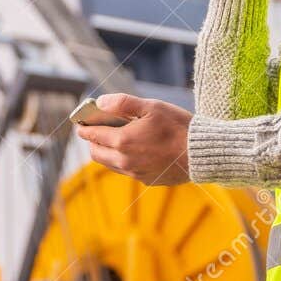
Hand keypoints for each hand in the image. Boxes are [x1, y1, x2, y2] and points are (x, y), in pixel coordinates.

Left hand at [72, 93, 192, 185]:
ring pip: (109, 164)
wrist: (201, 153)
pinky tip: (132, 151)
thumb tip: (101, 102)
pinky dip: (121, 160)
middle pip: (96, 153)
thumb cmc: (178, 127)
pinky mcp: (146, 179)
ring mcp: (135, 172)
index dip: (84, 128)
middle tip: (93, 131)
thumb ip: (123, 103)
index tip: (80, 123)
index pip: (93, 135)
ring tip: (111, 140)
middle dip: (92, 142)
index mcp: (123, 141)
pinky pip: (125, 170)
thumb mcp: (151, 107)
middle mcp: (125, 160)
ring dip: (105, 152)